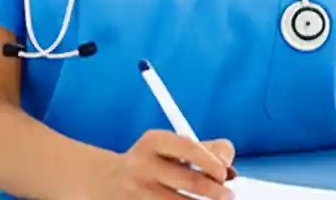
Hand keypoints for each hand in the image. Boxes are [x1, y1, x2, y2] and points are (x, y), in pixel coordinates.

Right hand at [90, 130, 236, 198]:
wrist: (106, 181)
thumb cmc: (153, 163)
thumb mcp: (173, 148)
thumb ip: (207, 150)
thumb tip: (229, 169)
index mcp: (153, 141)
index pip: (189, 148)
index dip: (212, 162)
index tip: (224, 174)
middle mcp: (141, 166)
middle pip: (189, 180)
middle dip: (216, 191)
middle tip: (228, 196)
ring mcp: (135, 192)